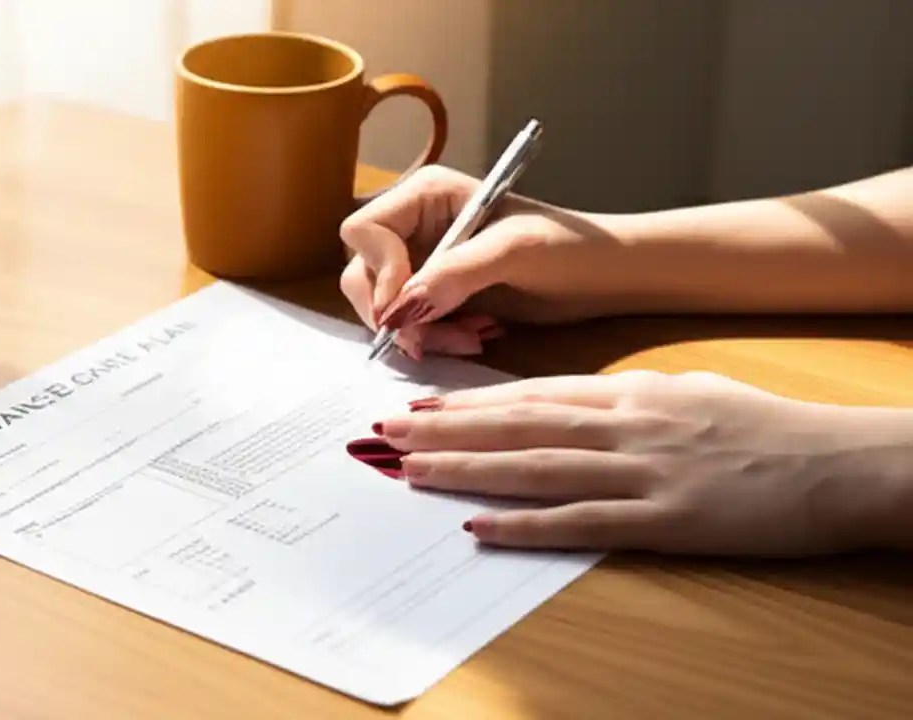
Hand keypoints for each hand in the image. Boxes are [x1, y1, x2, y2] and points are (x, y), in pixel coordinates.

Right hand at [339, 165, 629, 358]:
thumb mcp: (514, 251)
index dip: (378, 271)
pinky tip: (476, 335)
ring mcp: (424, 264)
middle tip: (432, 338)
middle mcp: (415, 226)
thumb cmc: (570, 246)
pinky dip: (436, 340)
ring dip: (421, 332)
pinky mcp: (437, 297)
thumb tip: (400, 308)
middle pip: (363, 275)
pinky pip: (411, 327)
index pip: (364, 231)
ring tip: (472, 337)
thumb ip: (455, 273)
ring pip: (385, 309)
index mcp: (426, 195)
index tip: (407, 304)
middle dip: (396, 313)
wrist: (605, 277)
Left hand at [363, 371, 912, 555]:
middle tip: (385, 431)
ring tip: (410, 468)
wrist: (839, 463)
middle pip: (516, 424)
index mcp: (630, 394)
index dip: (468, 400)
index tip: (419, 403)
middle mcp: (624, 424)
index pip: (530, 393)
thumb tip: (580, 405)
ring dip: (466, 468)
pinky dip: (524, 525)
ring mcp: (641, 470)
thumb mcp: (690, 394)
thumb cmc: (767, 429)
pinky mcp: (663, 518)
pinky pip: (579, 522)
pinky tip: (479, 527)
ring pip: (533, 465)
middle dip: (445, 428)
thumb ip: (630, 400)